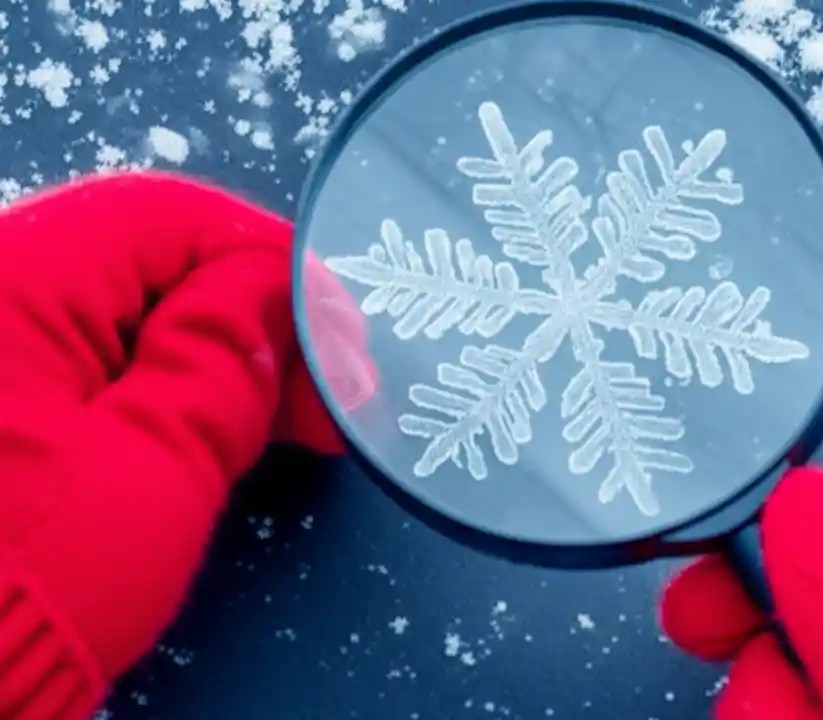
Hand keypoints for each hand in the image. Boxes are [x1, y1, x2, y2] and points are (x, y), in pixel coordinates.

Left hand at [0, 172, 374, 717]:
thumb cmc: (27, 575)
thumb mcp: (154, 464)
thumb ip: (226, 358)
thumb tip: (280, 294)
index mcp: (10, 279)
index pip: (164, 218)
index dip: (269, 260)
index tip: (342, 324)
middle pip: (146, 265)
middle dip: (254, 320)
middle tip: (333, 389)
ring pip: (129, 317)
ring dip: (222, 360)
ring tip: (299, 419)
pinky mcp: (1, 407)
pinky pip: (97, 364)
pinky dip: (170, 388)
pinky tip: (228, 430)